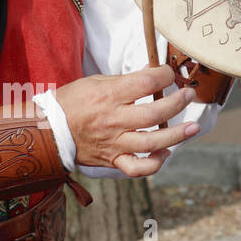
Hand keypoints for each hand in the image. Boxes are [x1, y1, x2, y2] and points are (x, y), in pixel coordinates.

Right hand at [54, 66, 199, 176]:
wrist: (48, 131)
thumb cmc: (72, 102)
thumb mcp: (96, 82)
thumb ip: (126, 80)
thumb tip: (153, 72)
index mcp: (109, 96)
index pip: (147, 82)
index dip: (164, 75)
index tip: (169, 73)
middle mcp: (113, 120)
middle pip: (155, 113)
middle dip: (178, 102)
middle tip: (188, 96)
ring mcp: (114, 143)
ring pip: (152, 142)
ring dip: (177, 135)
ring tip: (193, 127)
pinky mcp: (113, 159)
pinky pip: (137, 168)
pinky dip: (155, 164)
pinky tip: (165, 153)